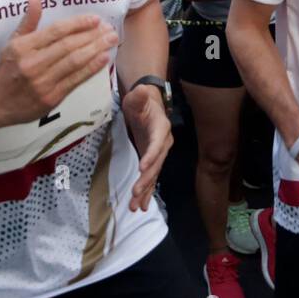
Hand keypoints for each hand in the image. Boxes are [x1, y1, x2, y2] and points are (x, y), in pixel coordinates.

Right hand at [0, 0, 117, 127]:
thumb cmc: (6, 70)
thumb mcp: (12, 43)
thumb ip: (28, 21)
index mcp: (23, 47)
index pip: (56, 31)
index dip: (78, 23)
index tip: (95, 19)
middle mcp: (33, 63)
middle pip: (68, 46)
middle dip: (92, 36)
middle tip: (110, 28)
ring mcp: (43, 82)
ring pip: (74, 62)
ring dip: (96, 49)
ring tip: (111, 40)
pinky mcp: (51, 98)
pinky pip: (75, 80)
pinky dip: (91, 68)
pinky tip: (104, 59)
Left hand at [121, 84, 171, 212]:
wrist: (146, 105)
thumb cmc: (141, 99)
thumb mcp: (138, 95)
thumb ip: (139, 95)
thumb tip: (140, 90)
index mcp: (160, 128)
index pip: (157, 144)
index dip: (151, 156)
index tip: (143, 167)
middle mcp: (162, 143)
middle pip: (156, 164)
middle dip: (146, 179)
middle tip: (135, 193)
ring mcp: (158, 153)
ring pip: (153, 175)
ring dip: (145, 191)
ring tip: (136, 207)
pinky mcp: (151, 160)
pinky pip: (150, 178)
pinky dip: (146, 192)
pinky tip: (140, 206)